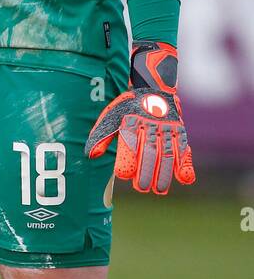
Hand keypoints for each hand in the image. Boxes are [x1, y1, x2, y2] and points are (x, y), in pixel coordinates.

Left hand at [85, 41, 194, 194]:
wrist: (154, 89)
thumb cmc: (127, 108)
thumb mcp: (111, 117)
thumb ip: (101, 137)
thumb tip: (91, 156)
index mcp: (131, 123)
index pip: (129, 143)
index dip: (126, 159)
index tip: (123, 174)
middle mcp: (150, 126)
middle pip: (149, 151)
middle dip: (146, 171)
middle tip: (141, 188)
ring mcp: (167, 129)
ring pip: (167, 153)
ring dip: (165, 173)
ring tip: (159, 190)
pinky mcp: (180, 133)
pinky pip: (185, 149)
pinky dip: (186, 164)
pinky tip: (186, 179)